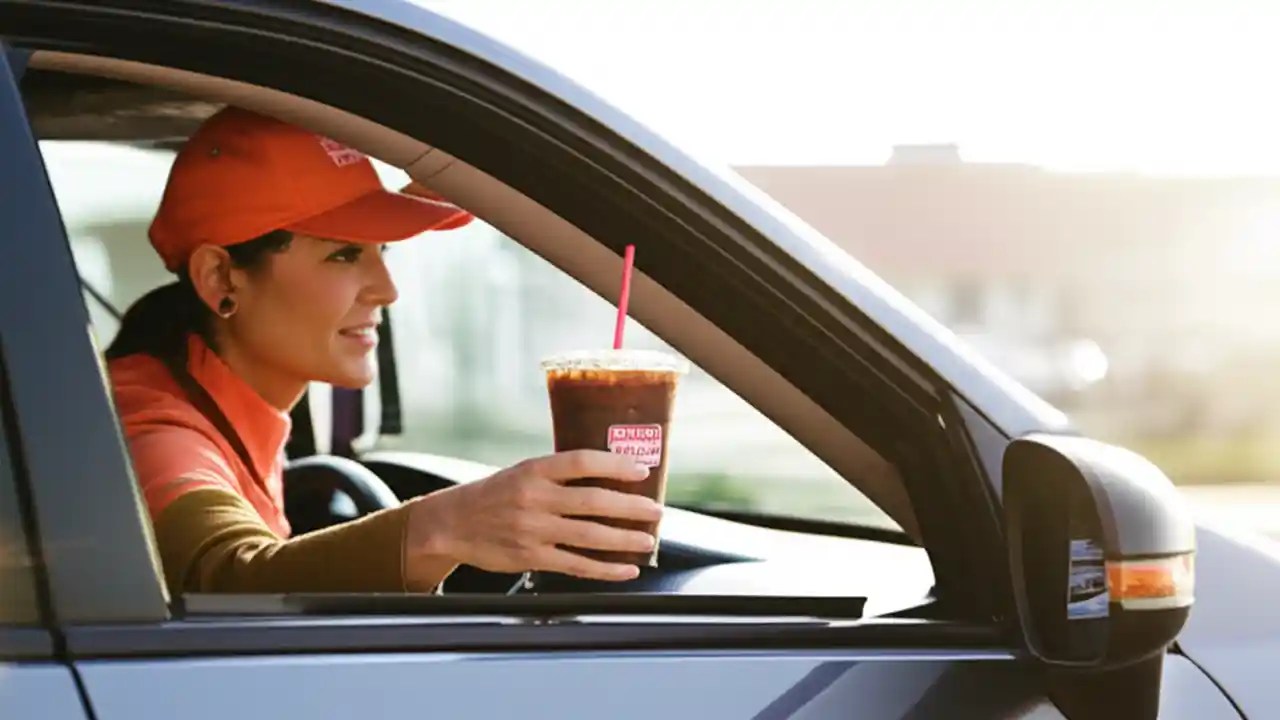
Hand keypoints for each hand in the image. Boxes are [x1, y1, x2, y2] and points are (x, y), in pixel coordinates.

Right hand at [405, 450, 661, 581]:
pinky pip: (575, 565)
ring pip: (588, 536)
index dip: (615, 465)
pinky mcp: (531, 557)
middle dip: (630, 507)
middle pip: (592, 501)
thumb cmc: (495, 494)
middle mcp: (534, 498)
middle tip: (656, 510)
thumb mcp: (523, 472)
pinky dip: (605, 569)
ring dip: (624, 539)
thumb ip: (560, 474)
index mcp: (534, 470)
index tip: (641, 471)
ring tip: (647, 540)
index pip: (582, 462)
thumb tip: (611, 475)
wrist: (451, 523)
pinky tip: (626, 569)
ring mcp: (532, 530)